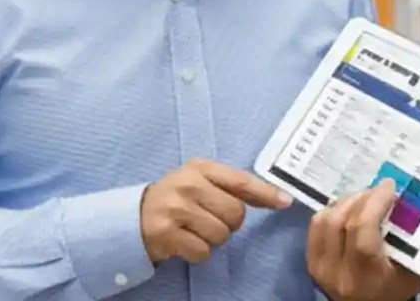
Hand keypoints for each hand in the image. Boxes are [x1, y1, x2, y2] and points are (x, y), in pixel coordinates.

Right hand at [140, 158, 291, 263]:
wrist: (133, 215)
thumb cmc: (177, 197)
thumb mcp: (201, 180)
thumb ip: (234, 187)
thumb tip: (280, 199)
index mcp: (200, 168)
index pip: (241, 181)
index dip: (265, 193)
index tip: (285, 202)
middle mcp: (188, 185)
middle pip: (235, 214)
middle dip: (229, 223)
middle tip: (210, 219)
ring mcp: (176, 209)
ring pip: (220, 235)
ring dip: (213, 238)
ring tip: (195, 229)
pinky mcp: (166, 234)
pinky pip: (202, 251)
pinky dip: (198, 252)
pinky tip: (185, 241)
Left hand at [307, 179, 419, 300]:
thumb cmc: (393, 288)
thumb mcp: (417, 279)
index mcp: (368, 275)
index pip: (362, 230)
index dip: (374, 203)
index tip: (389, 187)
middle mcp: (340, 272)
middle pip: (343, 221)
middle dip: (363, 198)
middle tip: (380, 189)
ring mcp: (321, 267)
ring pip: (326, 220)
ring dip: (346, 202)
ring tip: (365, 197)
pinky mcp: (311, 261)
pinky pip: (316, 226)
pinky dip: (332, 211)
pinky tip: (348, 207)